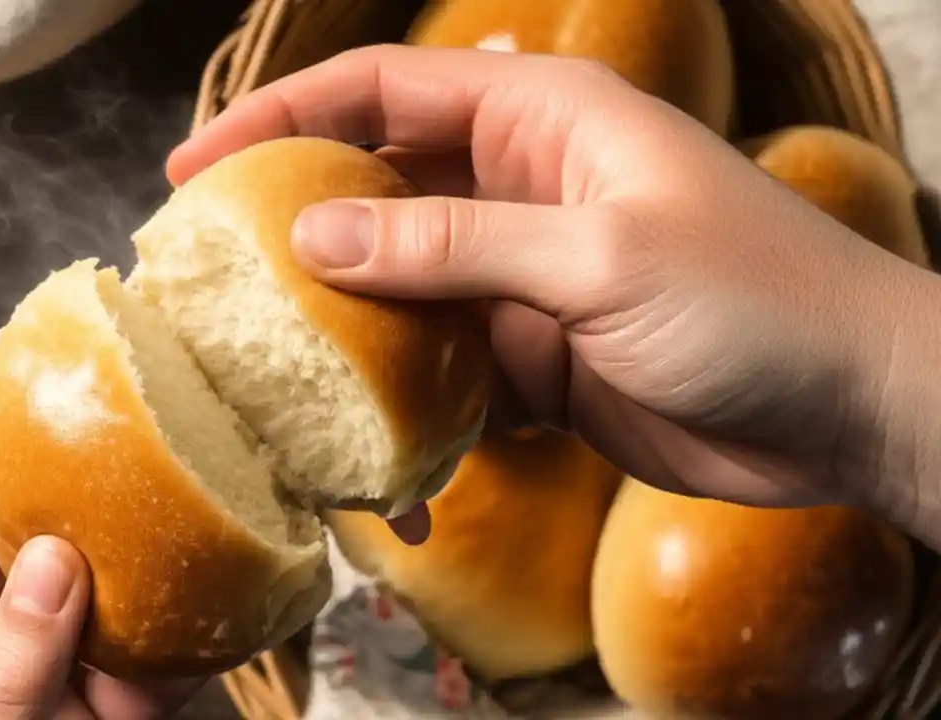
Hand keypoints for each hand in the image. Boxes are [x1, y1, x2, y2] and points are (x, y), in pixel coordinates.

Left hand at [0, 328, 204, 718]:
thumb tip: (58, 562)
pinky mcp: (92, 718)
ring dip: (116, 533)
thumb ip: (1, 674)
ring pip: (66, 579)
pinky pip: (137, 655)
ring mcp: (26, 685)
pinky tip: (222, 584)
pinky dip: (178, 624)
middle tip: (86, 386)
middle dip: (31, 455)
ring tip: (167, 468)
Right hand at [168, 45, 940, 542]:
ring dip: (337, 330)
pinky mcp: (530, 360)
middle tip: (203, 280)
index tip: (194, 168)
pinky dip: (399, 408)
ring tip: (261, 371)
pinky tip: (364, 450)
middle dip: (290, 230)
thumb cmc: (757, 298)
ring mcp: (518, 278)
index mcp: (537, 120)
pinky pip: (438, 373)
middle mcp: (516, 188)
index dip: (281, 119)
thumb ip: (454, 247)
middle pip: (374, 193)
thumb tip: (314, 236)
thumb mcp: (598, 256)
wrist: (850, 409)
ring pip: (396, 291)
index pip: (380, 93)